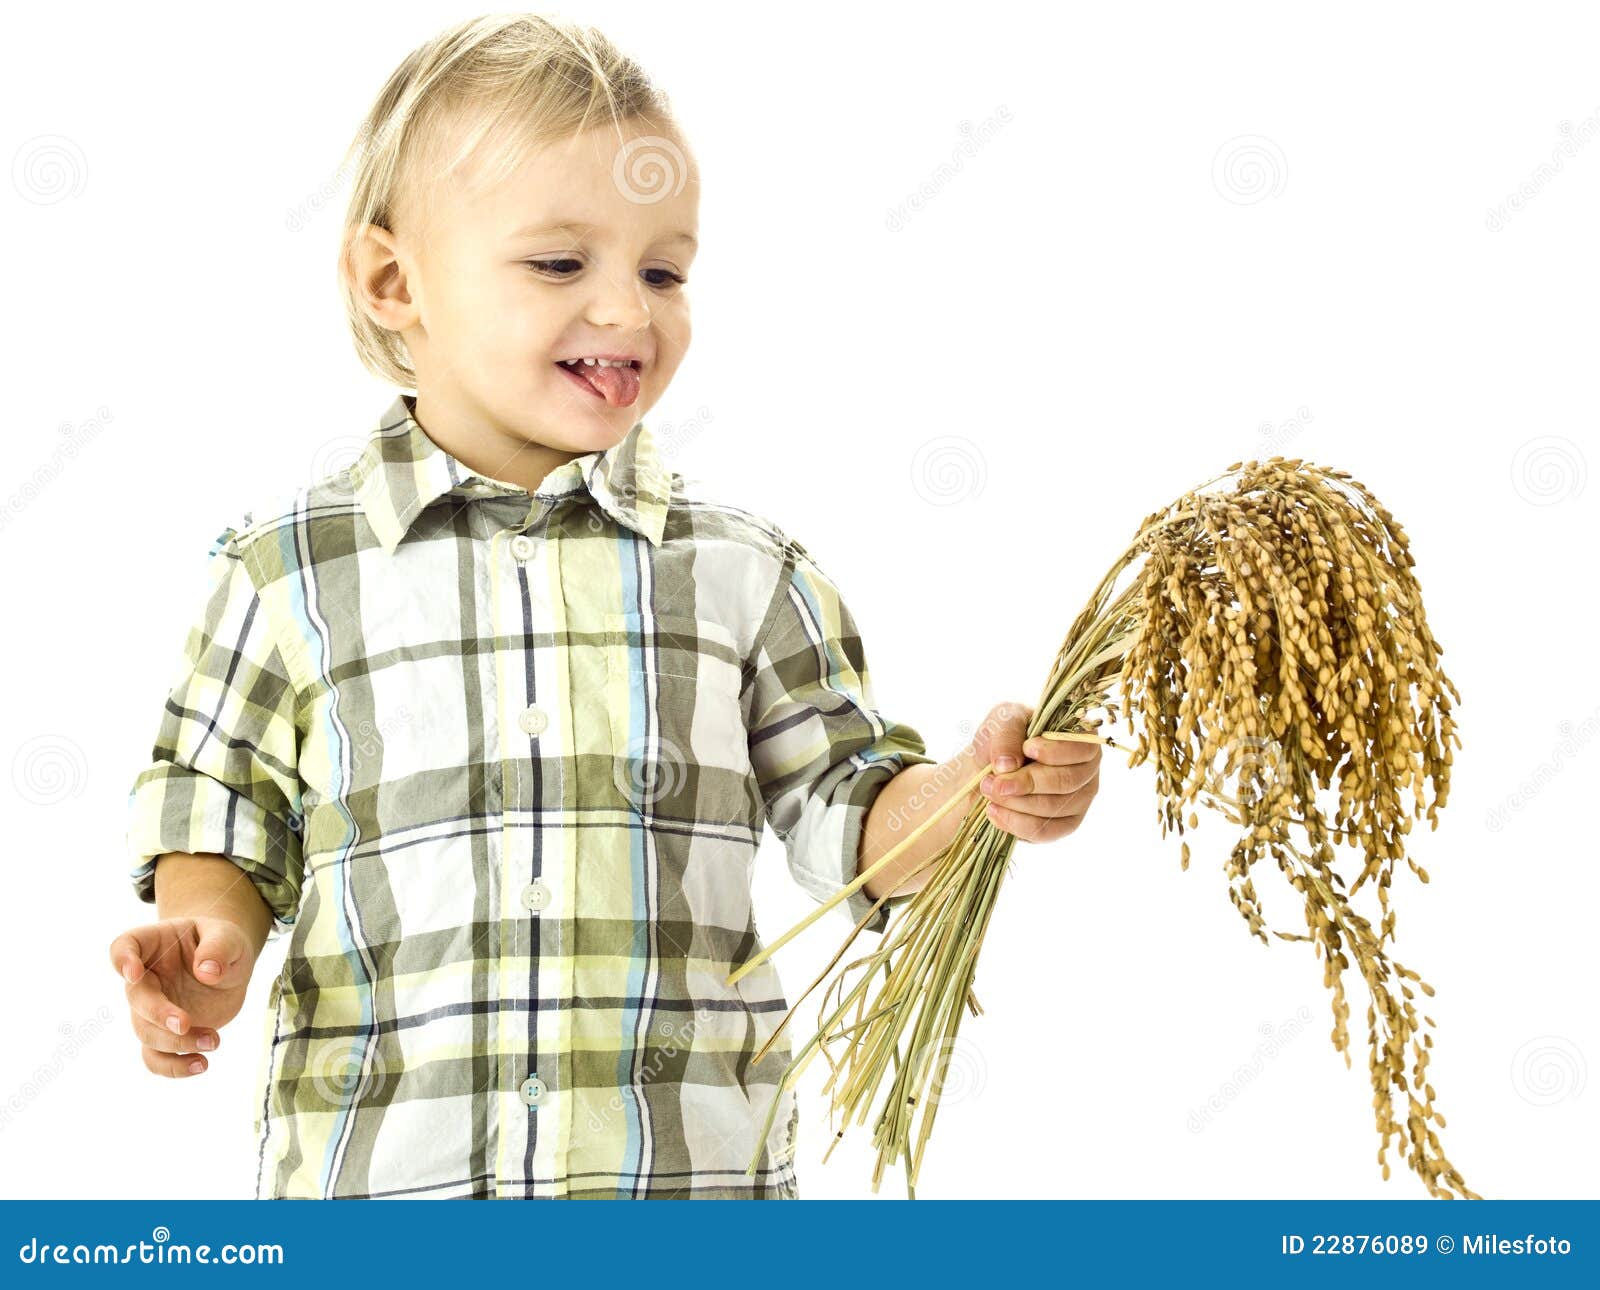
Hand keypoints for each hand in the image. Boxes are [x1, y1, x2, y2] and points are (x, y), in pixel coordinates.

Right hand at [108, 917, 257, 1077]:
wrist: (228, 966)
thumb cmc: (222, 945)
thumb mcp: (228, 936)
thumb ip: (219, 947)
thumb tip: (207, 971)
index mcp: (153, 945)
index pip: (123, 947)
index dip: (122, 960)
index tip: (134, 972)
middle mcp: (145, 978)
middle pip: (136, 998)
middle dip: (157, 1014)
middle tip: (185, 1024)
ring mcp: (151, 1008)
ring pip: (146, 1032)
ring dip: (176, 1044)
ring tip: (214, 1041)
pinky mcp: (165, 1033)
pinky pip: (156, 1057)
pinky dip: (173, 1067)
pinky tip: (201, 1064)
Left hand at [970, 701, 1102, 842]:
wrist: (990, 767)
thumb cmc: (1004, 739)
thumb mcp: (1002, 722)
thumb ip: (1006, 737)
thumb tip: (1007, 765)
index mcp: (1081, 739)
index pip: (1083, 749)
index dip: (1056, 752)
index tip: (1027, 748)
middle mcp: (1087, 771)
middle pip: (1066, 782)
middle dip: (1026, 783)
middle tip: (994, 781)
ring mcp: (1079, 801)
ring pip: (1052, 809)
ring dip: (1016, 803)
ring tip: (989, 792)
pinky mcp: (1063, 825)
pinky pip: (1045, 832)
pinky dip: (1016, 824)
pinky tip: (995, 812)